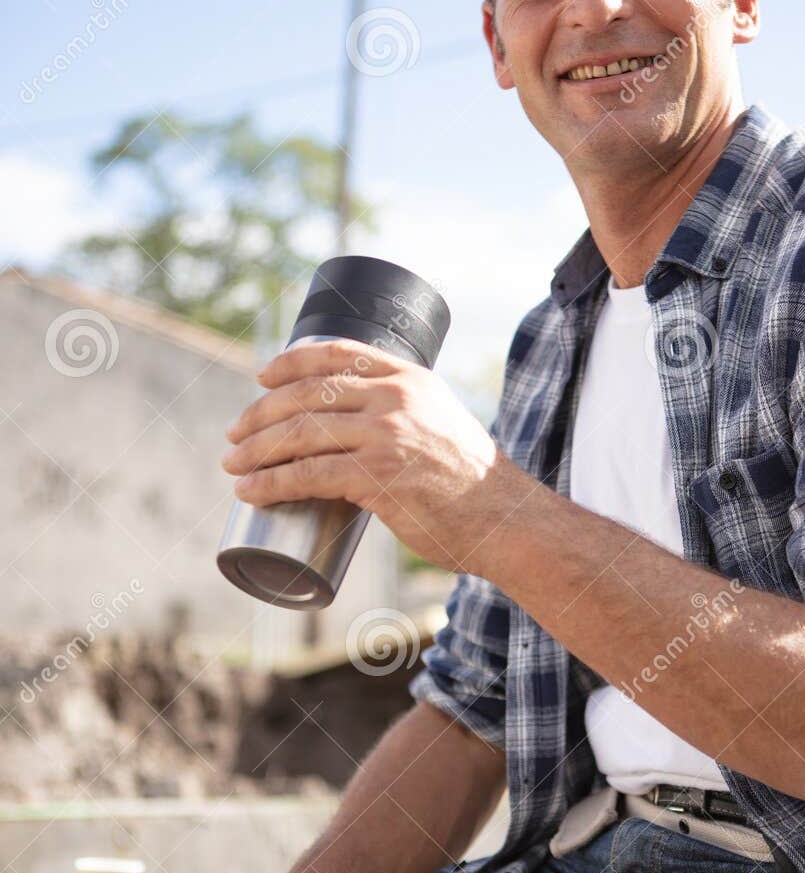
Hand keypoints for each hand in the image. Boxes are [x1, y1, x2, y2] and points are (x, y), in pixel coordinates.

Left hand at [221, 338, 523, 571]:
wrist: (503, 518)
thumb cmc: (470, 481)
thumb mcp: (440, 422)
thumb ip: (404, 414)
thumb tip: (356, 427)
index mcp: (409, 377)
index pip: (336, 354)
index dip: (290, 362)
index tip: (263, 377)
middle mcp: (395, 398)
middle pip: (307, 394)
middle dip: (259, 414)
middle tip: (236, 434)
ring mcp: (385, 435)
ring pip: (300, 433)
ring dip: (255, 450)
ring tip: (233, 466)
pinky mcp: (376, 476)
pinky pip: (307, 475)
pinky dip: (270, 483)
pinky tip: (251, 491)